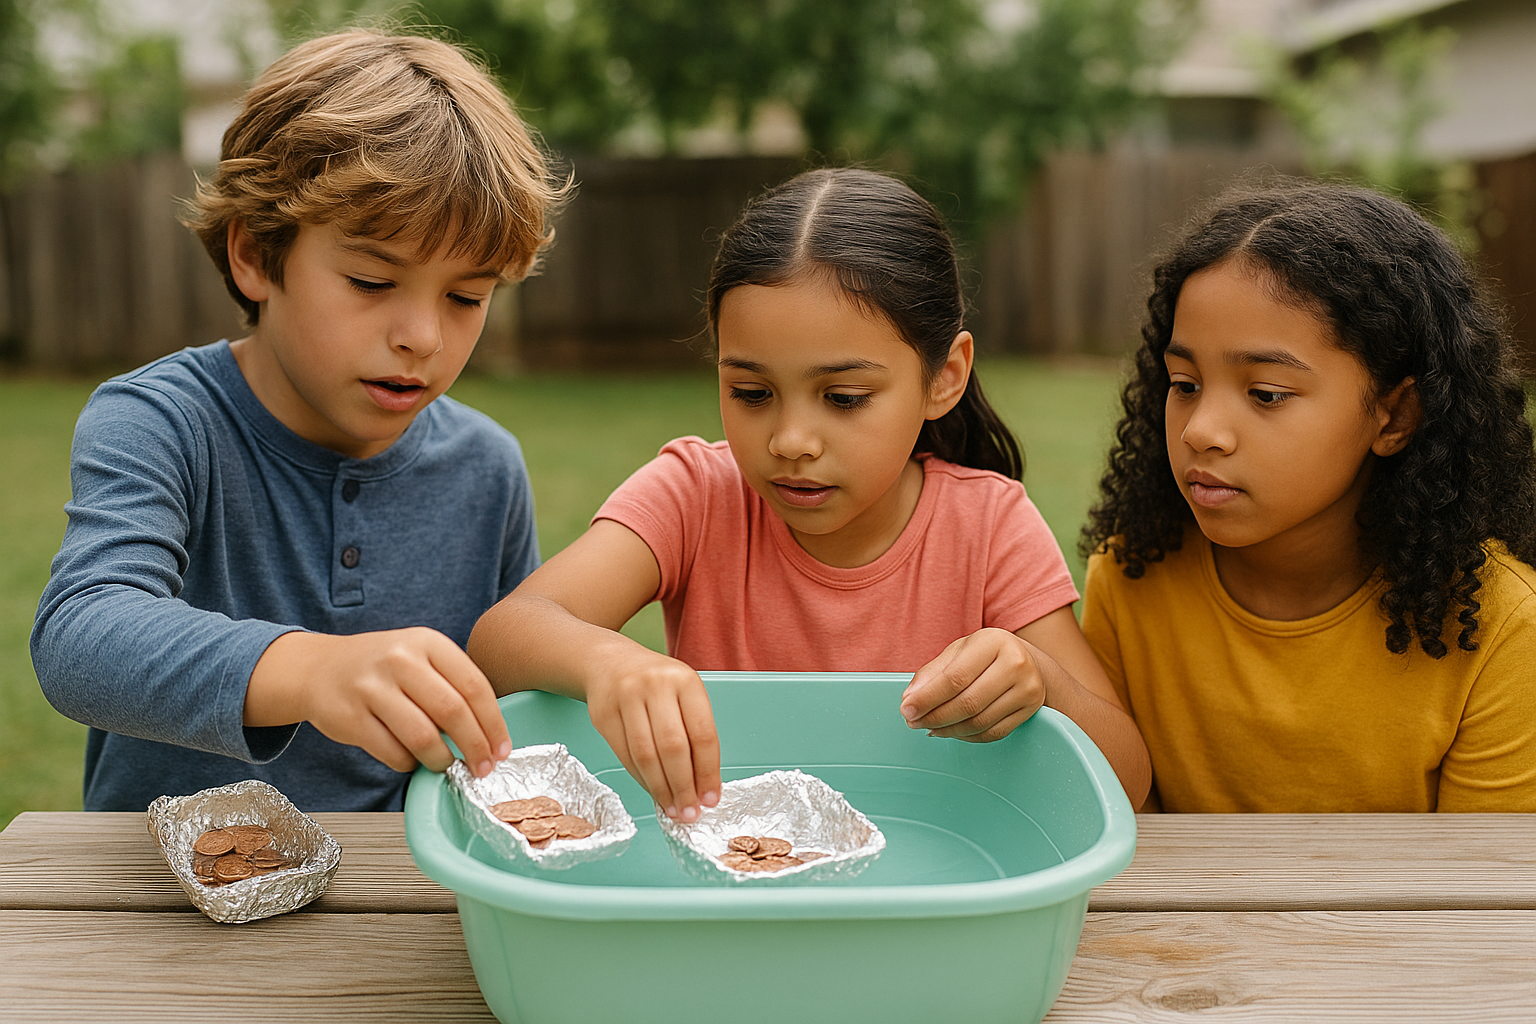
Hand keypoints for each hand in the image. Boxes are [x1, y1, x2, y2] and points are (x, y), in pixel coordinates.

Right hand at [245, 627, 511, 775]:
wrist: (318, 668)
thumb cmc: (381, 668)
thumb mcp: (419, 657)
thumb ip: (451, 684)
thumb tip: (489, 733)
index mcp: (427, 642)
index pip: (474, 686)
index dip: (493, 723)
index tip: (502, 749)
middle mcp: (401, 659)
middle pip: (453, 711)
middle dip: (475, 746)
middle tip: (483, 767)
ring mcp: (372, 687)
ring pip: (423, 735)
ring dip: (442, 759)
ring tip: (446, 765)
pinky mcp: (350, 716)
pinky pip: (392, 751)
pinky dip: (408, 763)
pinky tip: (412, 760)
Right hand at [583, 649, 720, 821]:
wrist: (610, 663)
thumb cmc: (656, 685)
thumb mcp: (683, 695)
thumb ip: (694, 733)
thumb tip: (703, 786)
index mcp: (686, 681)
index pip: (702, 734)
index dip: (708, 772)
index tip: (711, 798)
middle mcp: (656, 686)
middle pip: (673, 747)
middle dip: (683, 786)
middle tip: (690, 812)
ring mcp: (626, 698)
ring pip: (646, 755)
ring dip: (661, 789)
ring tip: (672, 810)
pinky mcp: (603, 713)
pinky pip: (624, 755)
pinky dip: (641, 779)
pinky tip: (653, 791)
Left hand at [899, 627, 1045, 741]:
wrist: (1028, 661)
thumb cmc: (987, 654)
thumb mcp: (959, 651)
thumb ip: (933, 673)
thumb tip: (910, 699)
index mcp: (993, 642)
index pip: (954, 678)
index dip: (927, 698)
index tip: (906, 710)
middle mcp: (1016, 664)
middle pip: (968, 703)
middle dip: (935, 717)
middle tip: (913, 722)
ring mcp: (1028, 689)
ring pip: (979, 721)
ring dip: (948, 730)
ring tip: (930, 727)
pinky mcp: (1031, 710)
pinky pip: (993, 733)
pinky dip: (967, 736)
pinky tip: (952, 731)